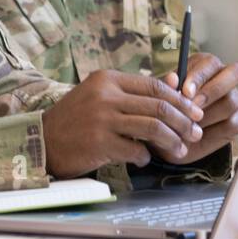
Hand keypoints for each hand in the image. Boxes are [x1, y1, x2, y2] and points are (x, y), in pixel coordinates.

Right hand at [42, 69, 204, 177]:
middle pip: (158, 106)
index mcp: (108, 79)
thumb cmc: (77, 119)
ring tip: (179, 149)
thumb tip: (175, 83)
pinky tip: (144, 159)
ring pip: (152, 127)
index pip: (154, 86)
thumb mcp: (102, 95)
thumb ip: (136, 90)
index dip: (179, 100)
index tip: (194, 113)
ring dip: (172, 140)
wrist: (42, 140)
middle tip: (195, 133)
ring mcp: (102, 119)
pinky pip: (136, 150)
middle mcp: (105, 95)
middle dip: (183, 122)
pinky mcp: (99, 143)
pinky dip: (145, 157)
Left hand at [160, 53, 237, 164]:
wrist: (171, 137)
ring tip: (189, 123)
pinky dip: (213, 130)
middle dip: (211, 91)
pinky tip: (197, 133)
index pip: (210, 62)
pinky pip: (232, 122)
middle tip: (193, 106)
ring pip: (230, 101)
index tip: (185, 91)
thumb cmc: (169, 108)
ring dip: (208, 114)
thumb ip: (167, 87)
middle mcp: (224, 77)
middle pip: (235, 73)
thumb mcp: (164, 96)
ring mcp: (234, 98)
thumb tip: (172, 79)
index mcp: (206, 66)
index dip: (199, 76)